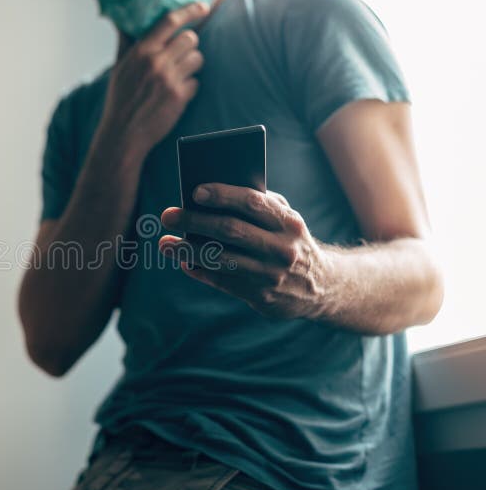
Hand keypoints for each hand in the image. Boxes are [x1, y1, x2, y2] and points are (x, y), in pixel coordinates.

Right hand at [94, 2, 210, 160]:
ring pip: (197, 58)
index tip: (201, 7)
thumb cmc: (120, 101)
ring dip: (191, 67)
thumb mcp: (119, 69)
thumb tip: (126, 24)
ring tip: (178, 77)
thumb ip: (128, 45)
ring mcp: (169, 79)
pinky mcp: (179, 96)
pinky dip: (189, 89)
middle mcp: (156, 62)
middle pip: (190, 38)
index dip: (189, 11)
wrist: (123, 134)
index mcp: (141, 51)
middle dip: (189, 46)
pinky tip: (175, 96)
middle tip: (181, 57)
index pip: (170, 21)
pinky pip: (196, 83)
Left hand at [158, 183, 330, 319]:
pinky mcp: (262, 298)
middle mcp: (282, 248)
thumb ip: (258, 206)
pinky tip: (183, 261)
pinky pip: (223, 281)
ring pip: (221, 259)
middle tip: (167, 215)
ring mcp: (271, 275)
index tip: (194, 192)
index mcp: (288, 222)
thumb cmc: (291, 241)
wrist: (323, 287)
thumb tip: (210, 197)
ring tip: (165, 243)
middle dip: (194, 221)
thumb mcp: (286, 220)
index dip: (222, 195)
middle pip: (230, 230)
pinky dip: (200, 270)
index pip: (251, 202)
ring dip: (188, 250)